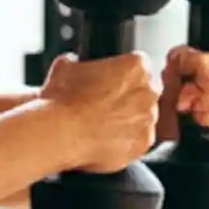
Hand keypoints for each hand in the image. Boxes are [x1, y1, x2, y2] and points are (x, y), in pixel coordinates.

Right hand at [40, 51, 161, 173]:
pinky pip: (138, 142)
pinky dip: (125, 143)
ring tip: (101, 127)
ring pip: (143, 119)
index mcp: (136, 66)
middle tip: (104, 107)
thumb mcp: (64, 67)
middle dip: (130, 99)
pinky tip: (104, 142)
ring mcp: (148, 120)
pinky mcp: (142, 144)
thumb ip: (77, 63)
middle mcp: (149, 92)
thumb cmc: (62, 101)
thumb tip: (73, 64)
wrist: (59, 133)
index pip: (138, 67)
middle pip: (146, 93)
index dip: (121, 76)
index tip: (108, 85)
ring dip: (128, 121)